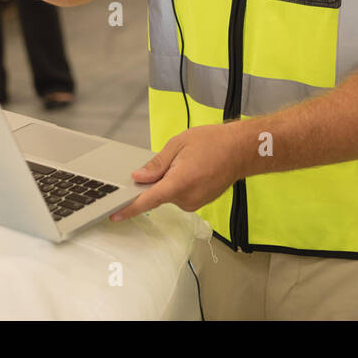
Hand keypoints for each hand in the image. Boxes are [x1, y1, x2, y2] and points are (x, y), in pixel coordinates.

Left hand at [108, 122, 251, 222]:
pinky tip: (195, 170)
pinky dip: (181, 185)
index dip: (129, 208)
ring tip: (191, 162)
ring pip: (171, 195)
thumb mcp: (179, 144)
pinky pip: (182, 196)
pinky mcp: (200, 203)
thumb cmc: (214, 142)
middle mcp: (187, 198)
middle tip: (176, 160)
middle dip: (159, 180)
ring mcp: (195, 203)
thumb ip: (156, 164)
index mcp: (179, 182)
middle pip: (159, 195)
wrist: (242, 150)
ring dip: (172, 182)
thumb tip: (139, 177)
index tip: (115, 215)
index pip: (148, 200)